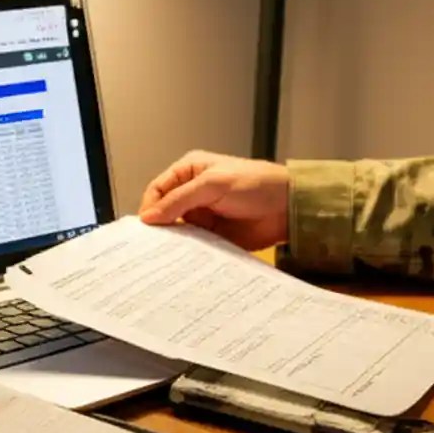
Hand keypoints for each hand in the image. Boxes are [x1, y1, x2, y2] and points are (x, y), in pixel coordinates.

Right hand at [138, 149, 289, 250]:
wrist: (287, 208)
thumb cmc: (254, 185)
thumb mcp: (213, 185)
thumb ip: (180, 200)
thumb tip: (148, 217)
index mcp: (189, 171)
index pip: (158, 189)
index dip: (150, 207)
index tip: (146, 228)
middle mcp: (191, 192)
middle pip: (164, 211)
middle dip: (158, 226)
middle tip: (149, 246)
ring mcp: (202, 214)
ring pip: (177, 230)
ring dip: (172, 241)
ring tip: (163, 257)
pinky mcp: (212, 235)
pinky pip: (193, 244)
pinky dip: (187, 252)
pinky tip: (181, 261)